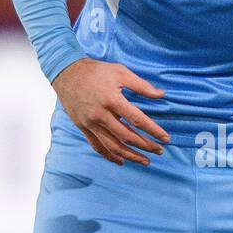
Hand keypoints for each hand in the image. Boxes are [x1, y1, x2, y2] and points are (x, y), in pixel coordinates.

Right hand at [53, 59, 169, 164]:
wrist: (67, 73)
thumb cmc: (96, 71)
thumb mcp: (121, 72)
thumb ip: (142, 86)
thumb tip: (161, 95)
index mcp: (112, 100)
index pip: (137, 120)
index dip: (153, 131)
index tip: (165, 139)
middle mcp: (101, 115)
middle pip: (127, 136)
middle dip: (146, 146)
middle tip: (160, 151)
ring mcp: (90, 123)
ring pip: (113, 146)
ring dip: (131, 156)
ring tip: (145, 161)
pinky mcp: (83, 127)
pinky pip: (97, 146)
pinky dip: (109, 156)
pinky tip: (121, 161)